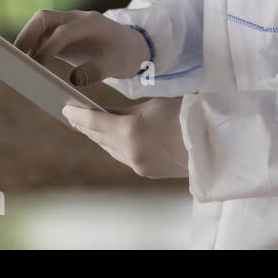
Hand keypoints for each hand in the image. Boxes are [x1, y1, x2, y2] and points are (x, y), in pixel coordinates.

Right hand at [14, 9, 150, 85]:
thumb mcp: (116, 65)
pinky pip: (42, 36)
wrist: (133, 45)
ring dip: (26, 40)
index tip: (37, 66)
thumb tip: (74, 80)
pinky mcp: (63, 35)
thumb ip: (97, 71)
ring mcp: (68, 25)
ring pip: (40, 25)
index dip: (48, 48)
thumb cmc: (125, 54)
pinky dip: (32, 46)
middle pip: (43, 18)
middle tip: (15, 58)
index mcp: (90, 23)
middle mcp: (76, 19)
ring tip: (16, 62)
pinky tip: (26, 64)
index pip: (63, 32)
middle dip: (27, 35)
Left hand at [63, 98, 188, 178]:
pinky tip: (110, 138)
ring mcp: (136, 165)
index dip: (77, 114)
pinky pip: (122, 156)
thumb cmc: (185, 116)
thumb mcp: (152, 105)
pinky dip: (113, 145)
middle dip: (85, 125)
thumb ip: (125, 111)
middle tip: (73, 114)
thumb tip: (106, 113)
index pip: (95, 121)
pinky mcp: (145, 172)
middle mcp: (129, 151)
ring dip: (98, 136)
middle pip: (98, 136)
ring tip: (88, 125)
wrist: (211, 144)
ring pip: (109, 148)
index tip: (65, 107)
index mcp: (130, 130)